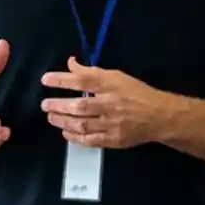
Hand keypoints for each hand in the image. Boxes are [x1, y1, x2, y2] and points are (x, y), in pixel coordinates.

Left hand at [40, 57, 172, 148]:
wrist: (160, 116)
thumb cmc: (136, 92)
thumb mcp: (116, 76)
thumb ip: (92, 71)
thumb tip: (70, 63)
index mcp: (111, 85)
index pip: (82, 80)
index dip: (62, 80)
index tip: (45, 79)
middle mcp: (111, 104)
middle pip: (80, 106)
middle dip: (59, 105)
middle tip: (44, 104)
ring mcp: (112, 124)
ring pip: (82, 124)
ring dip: (63, 121)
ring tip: (51, 116)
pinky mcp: (114, 139)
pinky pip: (90, 140)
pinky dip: (75, 137)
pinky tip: (65, 132)